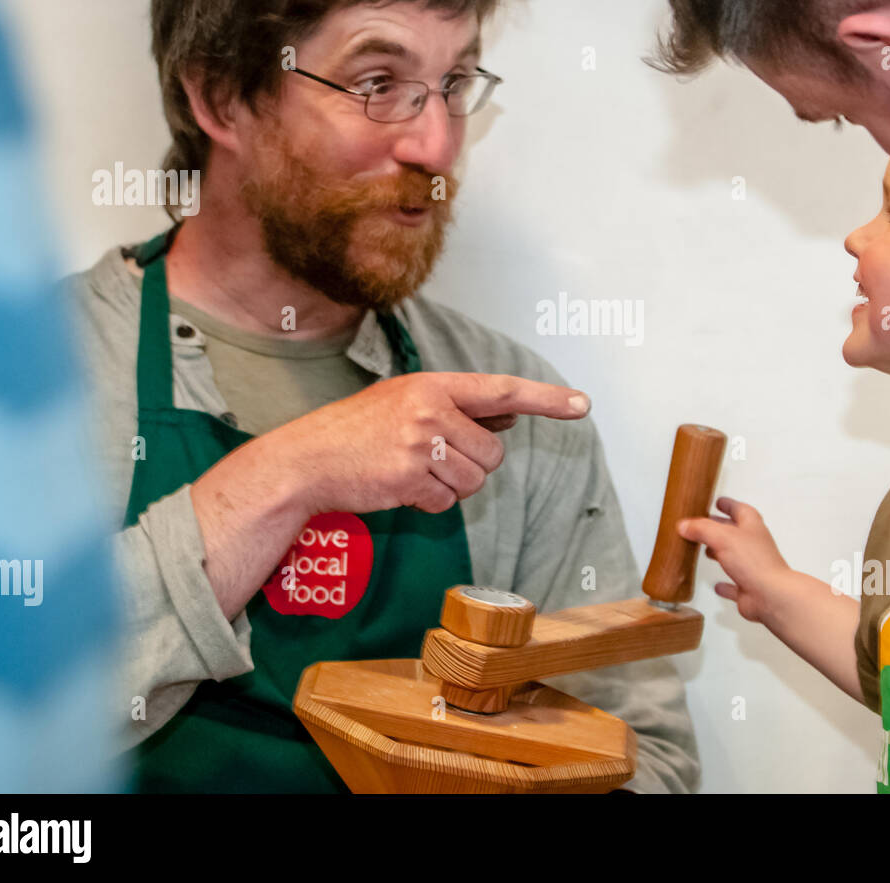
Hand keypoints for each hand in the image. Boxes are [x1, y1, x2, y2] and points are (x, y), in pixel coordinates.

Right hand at [191, 372, 587, 619]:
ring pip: (474, 481)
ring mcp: (420, 445)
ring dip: (450, 485)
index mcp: (434, 385)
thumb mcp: (409, 403)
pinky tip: (400, 486)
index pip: (502, 391)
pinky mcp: (409, 479)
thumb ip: (460, 409)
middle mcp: (430, 410)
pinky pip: (446, 503)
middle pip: (493, 454)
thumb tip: (510, 417)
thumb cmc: (360, 430)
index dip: (546, 399)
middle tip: (434, 458)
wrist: (307, 459)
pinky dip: (428, 503)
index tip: (582, 404)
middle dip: (472, 464)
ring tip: (412, 470)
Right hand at [677, 496, 792, 623]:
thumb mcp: (722, 537)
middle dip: (720, 528)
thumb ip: (701, 529)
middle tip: (705, 525)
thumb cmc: (755, 562)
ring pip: (735, 557)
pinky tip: (717, 586)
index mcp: (752, 527)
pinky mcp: (749, 588)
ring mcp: (752, 567)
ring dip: (721, 553)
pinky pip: (735, 585)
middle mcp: (754, 545)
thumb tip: (685, 525)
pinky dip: (725, 585)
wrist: (770, 595)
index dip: (729, 505)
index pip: (740, 510)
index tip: (718, 502)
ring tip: (706, 551)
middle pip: (736, 533)